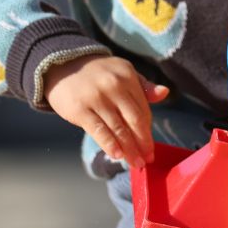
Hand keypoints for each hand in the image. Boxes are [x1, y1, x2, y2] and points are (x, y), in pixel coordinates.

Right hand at [44, 54, 169, 168]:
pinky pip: (99, 130)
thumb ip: (143, 86)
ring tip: (135, 162)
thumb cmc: (98, 73)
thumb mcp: (123, 72)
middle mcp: (114, 86)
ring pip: (118, 128)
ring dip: (129, 149)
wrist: (63, 65)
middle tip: (146, 160)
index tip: (151, 148)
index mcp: (128, 77)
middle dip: (142, 143)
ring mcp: (97, 98)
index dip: (148, 132)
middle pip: (134, 121)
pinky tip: (117, 155)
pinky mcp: (80, 109)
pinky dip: (109, 144)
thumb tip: (165, 93)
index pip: (143, 110)